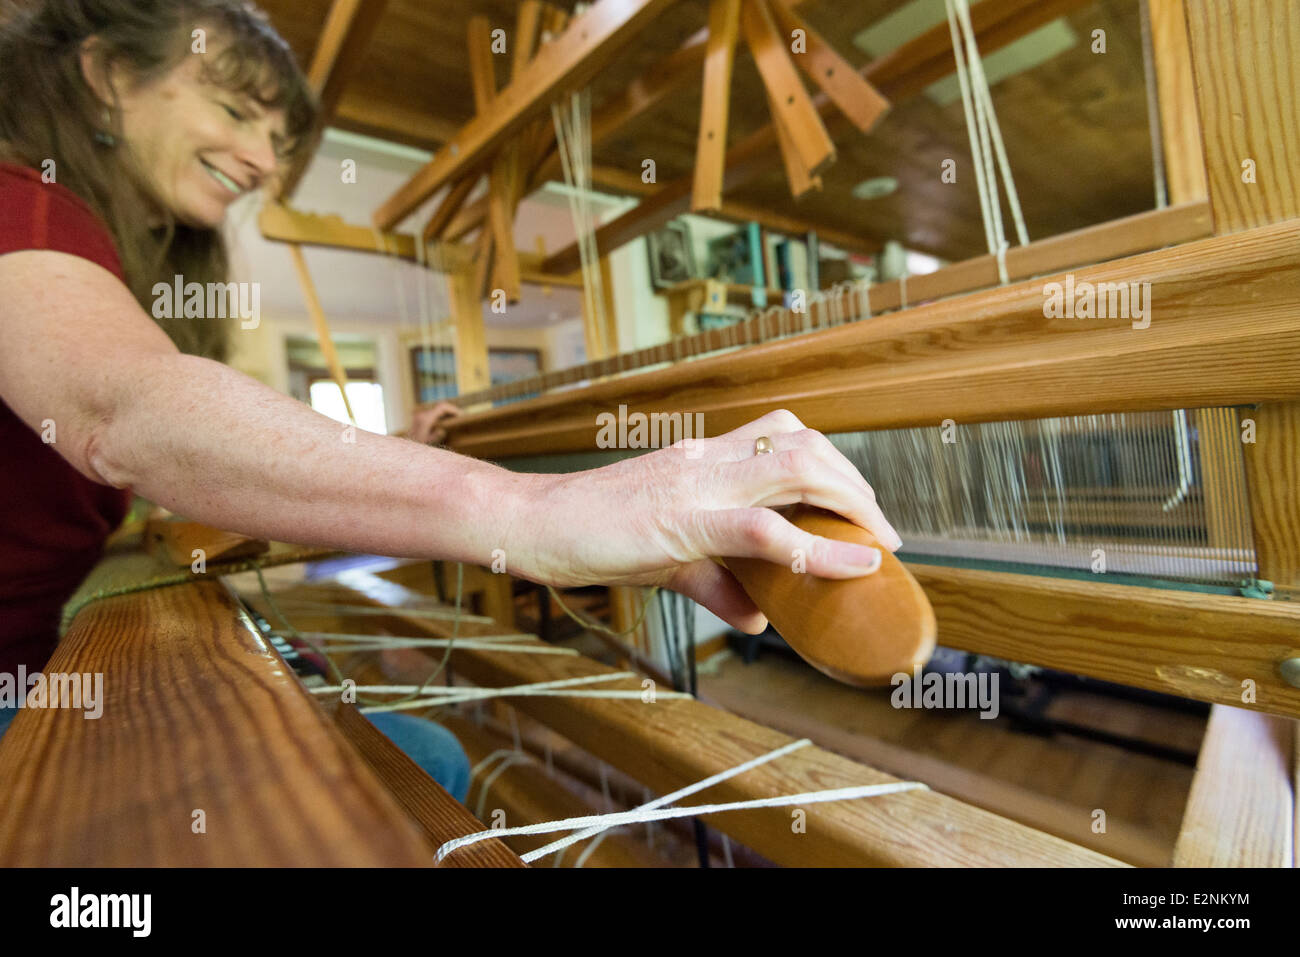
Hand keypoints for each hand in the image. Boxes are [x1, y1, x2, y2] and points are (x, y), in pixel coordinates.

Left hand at [409, 401, 460, 445]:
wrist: (405, 448)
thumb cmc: (418, 447)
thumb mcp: (427, 444)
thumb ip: (435, 437)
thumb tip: (442, 431)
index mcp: (426, 418)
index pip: (442, 407)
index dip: (453, 409)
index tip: (461, 415)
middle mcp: (423, 414)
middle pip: (441, 406)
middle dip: (452, 410)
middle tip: (462, 417)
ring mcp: (421, 415)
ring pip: (438, 409)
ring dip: (448, 413)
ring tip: (457, 420)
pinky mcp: (421, 418)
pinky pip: (435, 413)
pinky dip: (443, 416)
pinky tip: (448, 423)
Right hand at [517, 409, 901, 634]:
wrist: (532, 524)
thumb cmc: (593, 534)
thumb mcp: (669, 561)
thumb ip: (720, 584)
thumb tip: (764, 615)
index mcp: (704, 460)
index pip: (784, 438)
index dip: (835, 465)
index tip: (862, 508)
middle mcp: (707, 460)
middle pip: (804, 443)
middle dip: (855, 483)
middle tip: (881, 530)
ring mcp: (696, 484)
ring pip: (795, 466)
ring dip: (848, 499)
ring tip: (873, 540)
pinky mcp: (681, 520)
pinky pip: (761, 528)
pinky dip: (814, 546)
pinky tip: (848, 564)